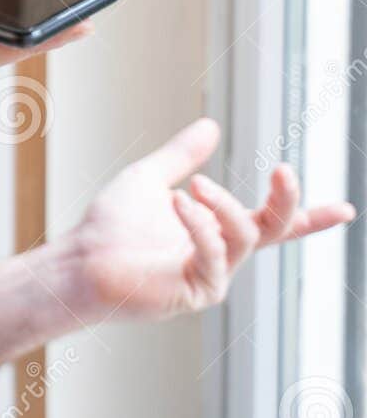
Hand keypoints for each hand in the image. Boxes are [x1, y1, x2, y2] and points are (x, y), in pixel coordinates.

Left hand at [56, 117, 356, 321]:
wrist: (78, 260)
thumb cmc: (108, 227)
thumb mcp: (150, 179)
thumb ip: (182, 156)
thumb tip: (211, 126)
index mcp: (215, 232)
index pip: (272, 225)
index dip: (309, 218)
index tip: (345, 209)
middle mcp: (221, 256)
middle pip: (273, 228)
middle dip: (286, 200)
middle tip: (282, 170)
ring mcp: (212, 276)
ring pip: (243, 235)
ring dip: (223, 205)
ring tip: (193, 186)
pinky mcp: (196, 291)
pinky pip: (214, 253)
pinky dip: (200, 224)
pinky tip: (180, 204)